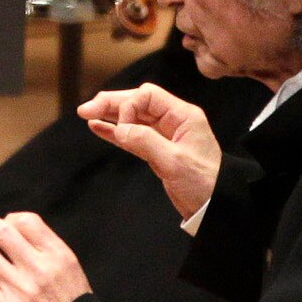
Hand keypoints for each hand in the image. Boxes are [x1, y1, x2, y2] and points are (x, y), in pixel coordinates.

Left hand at [0, 210, 91, 301]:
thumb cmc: (71, 301)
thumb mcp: (69, 265)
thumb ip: (45, 247)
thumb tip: (14, 228)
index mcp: (56, 255)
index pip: (27, 222)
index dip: (11, 218)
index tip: (5, 222)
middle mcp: (37, 269)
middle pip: (3, 233)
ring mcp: (19, 289)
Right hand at [78, 83, 221, 221]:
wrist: (215, 206)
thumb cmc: (204, 183)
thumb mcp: (175, 162)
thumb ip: (146, 142)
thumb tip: (119, 129)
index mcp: (184, 116)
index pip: (148, 96)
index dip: (128, 106)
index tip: (121, 127)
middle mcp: (174, 121)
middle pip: (137, 102)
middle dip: (112, 104)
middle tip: (85, 109)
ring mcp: (165, 135)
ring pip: (132, 118)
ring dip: (110, 115)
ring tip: (86, 114)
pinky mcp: (157, 150)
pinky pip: (132, 135)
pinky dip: (115, 131)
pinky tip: (98, 127)